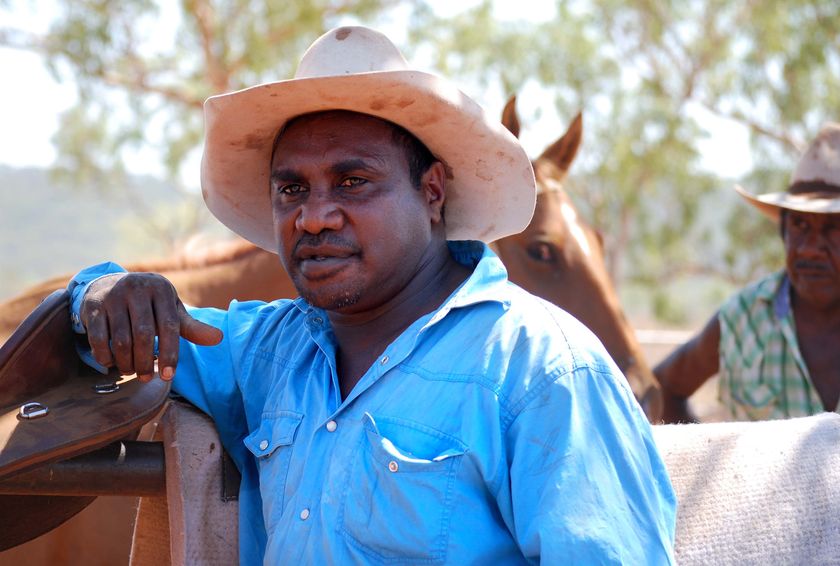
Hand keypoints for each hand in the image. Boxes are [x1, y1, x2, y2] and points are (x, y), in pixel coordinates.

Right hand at [80, 272, 222, 381]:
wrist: (110, 283)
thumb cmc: (149, 304)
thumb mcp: (171, 310)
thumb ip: (191, 327)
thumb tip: (219, 338)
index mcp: (162, 289)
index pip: (169, 326)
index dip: (170, 353)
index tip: (168, 376)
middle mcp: (137, 288)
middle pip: (143, 335)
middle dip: (145, 362)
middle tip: (146, 377)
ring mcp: (113, 295)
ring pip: (120, 339)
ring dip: (126, 362)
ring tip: (130, 370)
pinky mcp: (93, 305)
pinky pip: (98, 338)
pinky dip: (105, 356)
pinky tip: (111, 363)